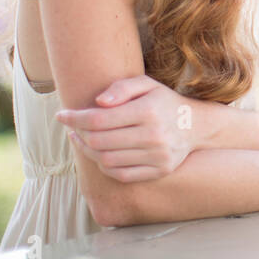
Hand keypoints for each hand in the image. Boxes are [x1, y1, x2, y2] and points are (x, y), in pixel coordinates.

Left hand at [57, 75, 194, 182]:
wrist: (196, 125)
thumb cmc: (163, 101)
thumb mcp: (146, 84)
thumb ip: (121, 88)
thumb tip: (97, 103)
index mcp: (148, 110)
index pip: (99, 118)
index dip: (75, 118)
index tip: (61, 115)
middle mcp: (154, 135)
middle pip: (99, 141)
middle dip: (79, 134)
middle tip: (73, 127)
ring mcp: (157, 156)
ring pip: (107, 160)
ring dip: (88, 151)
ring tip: (82, 139)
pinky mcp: (159, 170)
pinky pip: (121, 174)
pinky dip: (104, 166)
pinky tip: (99, 154)